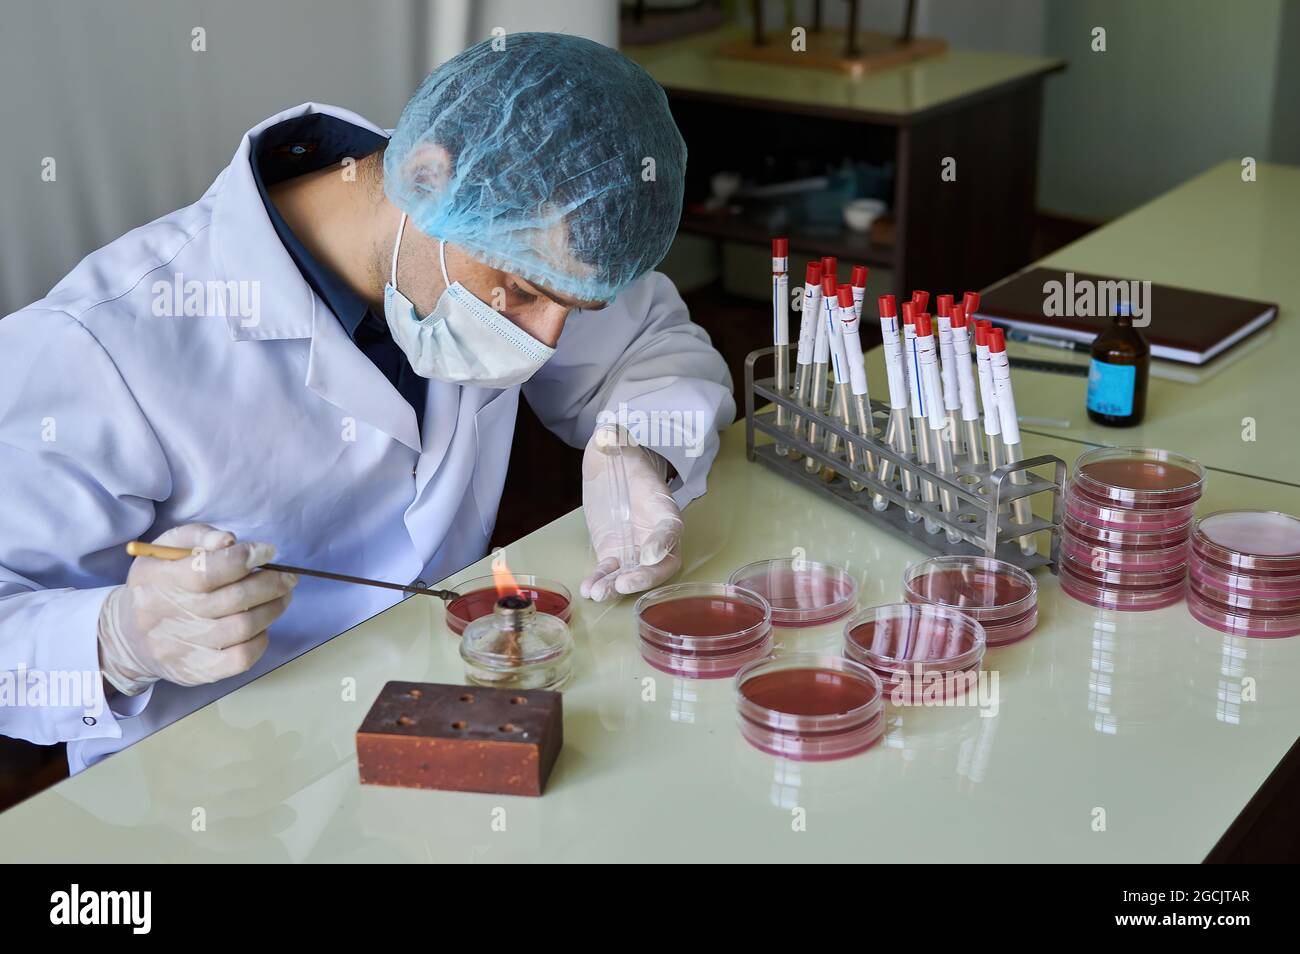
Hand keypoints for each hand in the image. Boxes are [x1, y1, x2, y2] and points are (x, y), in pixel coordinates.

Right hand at [97, 524, 296, 694]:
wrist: (128, 636)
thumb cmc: (158, 584)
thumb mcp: (166, 550)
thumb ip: (199, 537)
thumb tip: (230, 541)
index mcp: (157, 580)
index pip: (207, 570)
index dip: (244, 559)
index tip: (267, 551)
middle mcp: (166, 616)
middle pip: (233, 600)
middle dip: (271, 584)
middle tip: (287, 577)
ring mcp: (180, 647)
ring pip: (243, 627)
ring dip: (273, 608)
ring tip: (282, 596)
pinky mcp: (195, 672)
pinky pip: (241, 659)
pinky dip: (262, 639)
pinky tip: (263, 625)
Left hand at [580, 425, 682, 601]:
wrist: (611, 463)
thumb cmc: (622, 452)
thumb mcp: (619, 442)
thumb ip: (615, 442)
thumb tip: (606, 436)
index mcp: (663, 507)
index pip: (671, 529)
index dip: (663, 543)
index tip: (649, 554)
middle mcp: (654, 533)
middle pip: (659, 563)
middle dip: (642, 577)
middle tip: (623, 583)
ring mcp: (634, 545)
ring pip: (632, 572)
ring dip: (616, 586)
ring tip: (598, 593)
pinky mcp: (614, 551)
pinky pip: (610, 571)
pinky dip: (601, 581)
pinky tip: (588, 589)